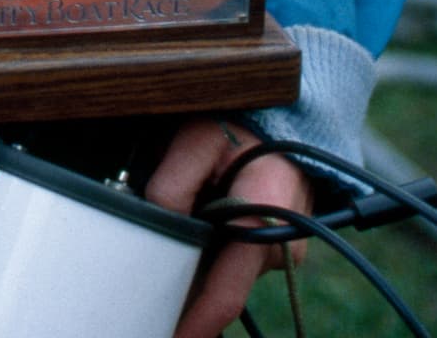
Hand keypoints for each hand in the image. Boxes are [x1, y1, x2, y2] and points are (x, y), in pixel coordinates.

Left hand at [146, 118, 312, 337]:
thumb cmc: (241, 126)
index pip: (227, 292)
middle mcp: (278, 247)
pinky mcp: (272, 248)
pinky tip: (186, 250)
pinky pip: (235, 263)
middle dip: (186, 302)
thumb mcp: (200, 138)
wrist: (286, 121)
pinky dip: (210, 260)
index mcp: (264, 221)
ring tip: (160, 271)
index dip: (197, 324)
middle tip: (150, 313)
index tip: (172, 337)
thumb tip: (154, 221)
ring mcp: (279, 252)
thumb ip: (175, 181)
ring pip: (227, 277)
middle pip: (223, 290)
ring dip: (197, 274)